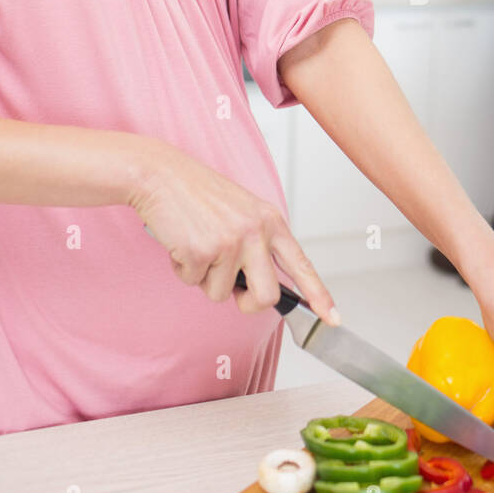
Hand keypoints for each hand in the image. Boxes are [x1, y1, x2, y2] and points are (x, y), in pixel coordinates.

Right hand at [129, 139, 338, 323]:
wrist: (161, 175)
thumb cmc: (198, 193)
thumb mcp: (243, 210)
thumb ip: (258, 243)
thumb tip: (259, 284)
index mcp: (270, 221)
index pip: (301, 264)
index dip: (319, 294)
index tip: (332, 317)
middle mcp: (255, 232)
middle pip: (267, 295)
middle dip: (248, 303)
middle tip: (233, 292)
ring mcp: (229, 243)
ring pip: (221, 293)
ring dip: (205, 278)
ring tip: (197, 244)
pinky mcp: (201, 252)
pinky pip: (193, 282)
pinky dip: (183, 269)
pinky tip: (181, 242)